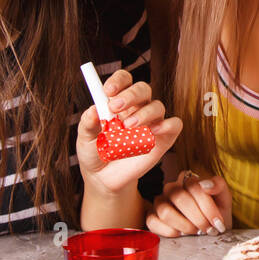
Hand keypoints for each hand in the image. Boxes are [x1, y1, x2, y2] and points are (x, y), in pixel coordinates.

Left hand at [78, 69, 181, 198]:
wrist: (105, 179)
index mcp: (118, 101)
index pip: (124, 80)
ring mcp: (152, 122)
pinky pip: (174, 125)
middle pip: (142, 89)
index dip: (118, 81)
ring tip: (128, 127)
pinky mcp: (163, 138)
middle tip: (115, 107)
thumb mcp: (85, 139)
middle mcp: (137, 108)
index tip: (107, 90)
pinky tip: (153, 131)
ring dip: (144, 113)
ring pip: (157, 106)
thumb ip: (87, 124)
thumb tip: (92, 110)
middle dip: (130, 95)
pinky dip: (167, 125)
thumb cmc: (95, 153)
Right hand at [145, 172, 232, 236]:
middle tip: (207, 228)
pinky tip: (182, 235)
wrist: (211, 231)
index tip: (217, 221)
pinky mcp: (152, 218)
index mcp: (189, 180)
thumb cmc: (216, 213)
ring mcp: (160, 203)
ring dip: (184, 225)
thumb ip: (219, 185)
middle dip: (197, 218)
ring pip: (165, 211)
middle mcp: (172, 189)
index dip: (207, 206)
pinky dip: (170, 232)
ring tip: (196, 231)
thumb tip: (205, 184)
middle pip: (179, 198)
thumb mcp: (224, 199)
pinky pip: (154, 223)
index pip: (193, 186)